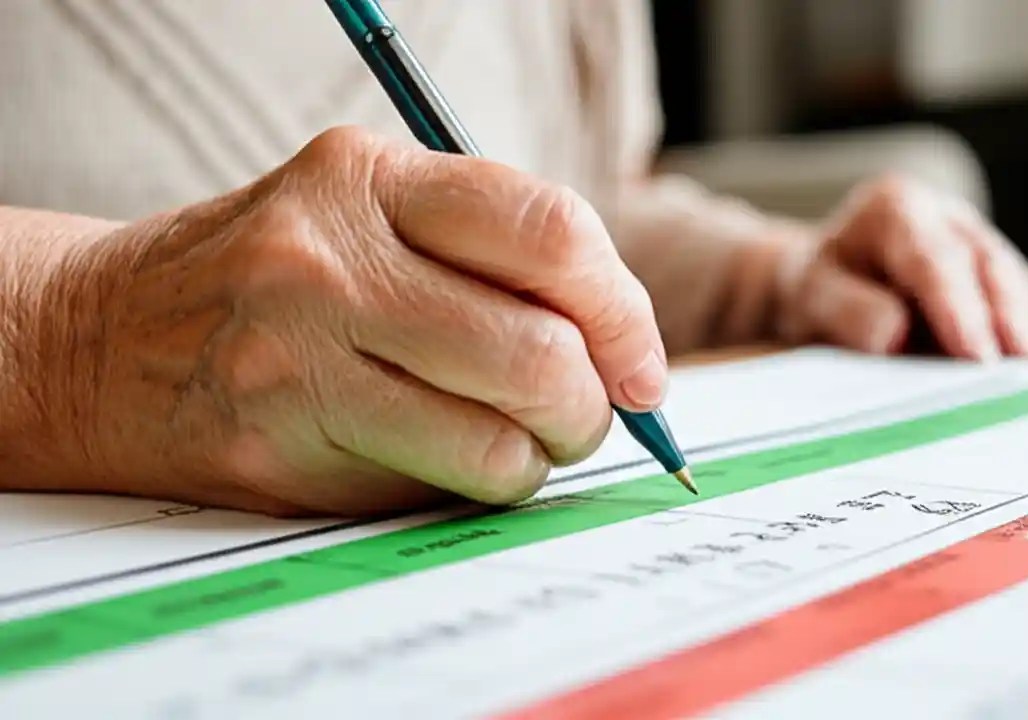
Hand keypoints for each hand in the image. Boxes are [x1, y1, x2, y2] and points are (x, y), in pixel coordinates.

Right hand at [19, 128, 665, 515]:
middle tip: (586, 410)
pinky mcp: (285, 454)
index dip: (623, 308)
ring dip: (542, 452)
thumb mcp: (365, 210)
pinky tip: (449, 458)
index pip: (548, 232)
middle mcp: (331, 264)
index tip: (639, 364)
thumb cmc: (268, 274)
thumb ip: (488, 253)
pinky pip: (445, 487)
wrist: (98, 339)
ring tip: (517, 436)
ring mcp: (300, 363)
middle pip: (538, 349)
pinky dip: (482, 484)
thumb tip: (625, 349)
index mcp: (370, 179)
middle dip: (594, 402)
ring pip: (501, 438)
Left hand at [775, 176, 1027, 360]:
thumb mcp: (811, 291)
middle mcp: (953, 223)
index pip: (935, 262)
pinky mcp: (1005, 280)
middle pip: (994, 272)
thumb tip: (894, 334)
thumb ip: (848, 308)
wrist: (822, 277)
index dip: (962, 309)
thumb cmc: (817, 284)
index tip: (979, 356)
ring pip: (1027, 288)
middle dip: (1016, 324)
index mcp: (900, 211)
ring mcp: (985, 249)